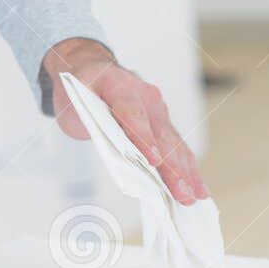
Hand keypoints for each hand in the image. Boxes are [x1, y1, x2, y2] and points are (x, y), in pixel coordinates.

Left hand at [42, 37, 207, 206]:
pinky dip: (187, 168)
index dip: (144, 138)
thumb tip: (112, 154)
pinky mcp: (164, 123)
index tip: (153, 161)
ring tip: (194, 196)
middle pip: (160, 134)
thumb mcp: (72, 106)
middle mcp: (145, 96)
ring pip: (174, 143)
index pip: (132, 113)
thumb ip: (87, 127)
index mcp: (119, 86)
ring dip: (185, 171)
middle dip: (172, 167)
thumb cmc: (84, 91)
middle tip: (181, 192)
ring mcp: (158, 109)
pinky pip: (177, 146)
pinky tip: (196, 187)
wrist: (95, 71)